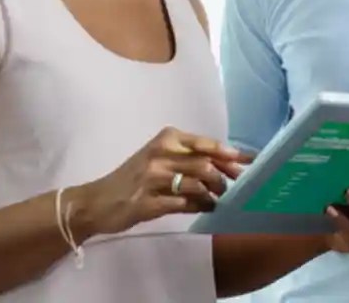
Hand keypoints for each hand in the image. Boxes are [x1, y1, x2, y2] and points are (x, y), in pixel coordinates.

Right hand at [70, 127, 250, 235]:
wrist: (98, 201)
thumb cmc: (134, 178)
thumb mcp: (159, 159)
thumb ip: (189, 159)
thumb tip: (228, 166)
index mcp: (166, 139)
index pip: (205, 144)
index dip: (231, 153)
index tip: (251, 161)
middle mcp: (160, 154)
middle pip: (205, 164)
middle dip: (225, 177)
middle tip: (235, 187)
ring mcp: (153, 179)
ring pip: (196, 184)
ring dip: (213, 194)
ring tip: (217, 199)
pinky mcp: (148, 202)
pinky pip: (183, 204)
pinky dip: (200, 206)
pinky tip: (206, 208)